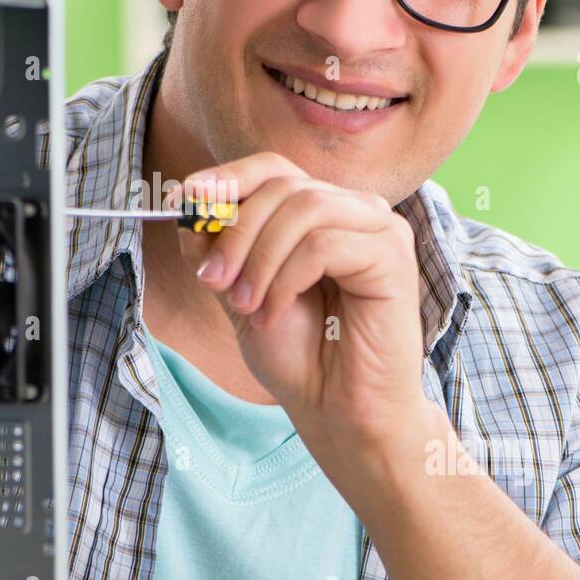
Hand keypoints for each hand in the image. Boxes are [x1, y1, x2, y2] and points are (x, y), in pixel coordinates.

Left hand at [174, 153, 433, 478]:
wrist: (338, 411)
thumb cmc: (300, 355)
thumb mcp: (238, 290)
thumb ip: (216, 246)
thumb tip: (185, 200)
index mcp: (322, 210)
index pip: (272, 167)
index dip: (226, 178)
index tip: (186, 201)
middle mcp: (355, 210)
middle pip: (283, 186)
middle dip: (235, 232)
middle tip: (212, 281)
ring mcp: (380, 229)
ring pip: (303, 209)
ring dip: (259, 258)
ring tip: (244, 305)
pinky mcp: (393, 257)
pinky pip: (324, 245)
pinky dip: (286, 279)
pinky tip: (275, 312)